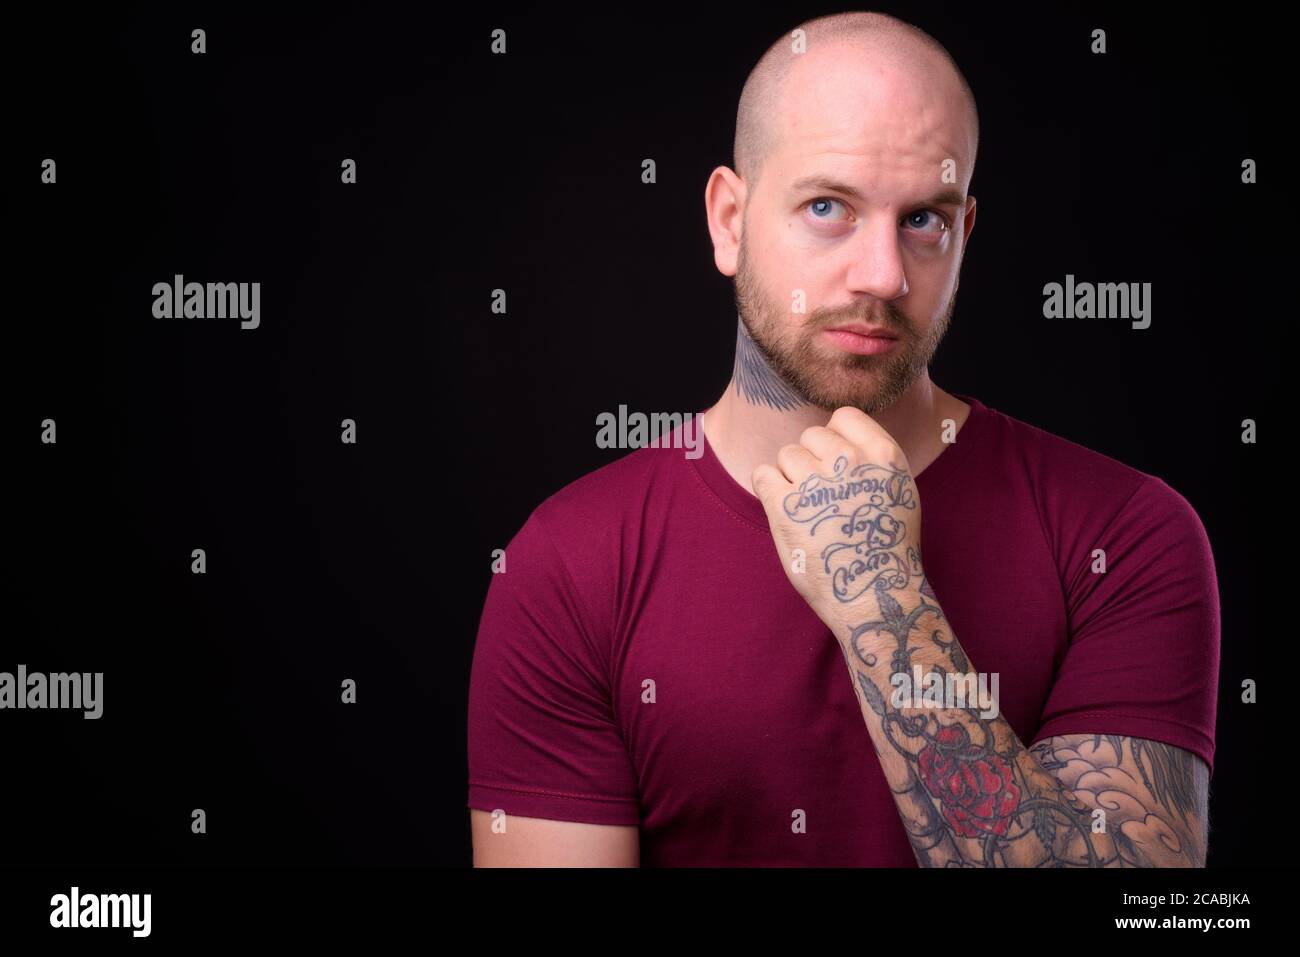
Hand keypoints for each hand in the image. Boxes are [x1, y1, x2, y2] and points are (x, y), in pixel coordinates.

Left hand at [751, 407, 925, 623]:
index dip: (835, 437)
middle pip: (810, 435)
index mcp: (883, 454)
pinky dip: (769, 490)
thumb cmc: (884, 546)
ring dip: (790, 477)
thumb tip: (839, 437)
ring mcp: (816, 483)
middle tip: (822, 496)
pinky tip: (786, 511)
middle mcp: (849, 462)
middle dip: (811, 460)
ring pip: (786, 454)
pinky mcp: (785, 507)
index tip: (836, 463)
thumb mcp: (898, 490)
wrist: (873, 592)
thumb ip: (871, 459)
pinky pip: (762, 474)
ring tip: (809, 510)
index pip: (844, 416)